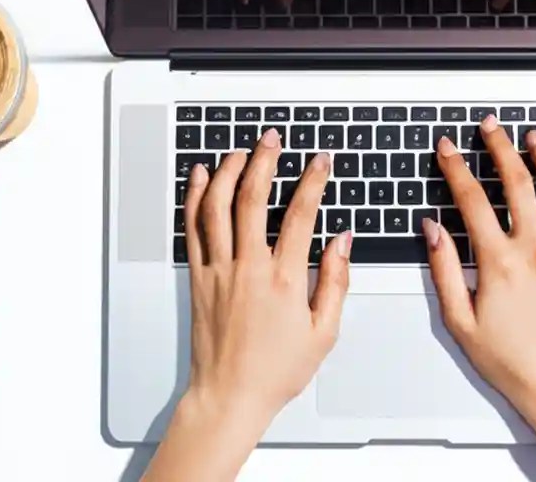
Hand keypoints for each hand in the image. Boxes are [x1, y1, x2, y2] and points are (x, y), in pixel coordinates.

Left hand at [143, 129, 351, 481]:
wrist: (228, 396)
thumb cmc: (275, 370)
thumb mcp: (324, 332)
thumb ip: (335, 281)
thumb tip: (342, 241)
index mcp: (284, 280)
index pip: (301, 215)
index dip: (312, 181)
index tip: (320, 161)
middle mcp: (249, 268)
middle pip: (254, 199)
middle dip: (265, 161)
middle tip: (272, 140)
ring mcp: (219, 270)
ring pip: (219, 206)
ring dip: (229, 172)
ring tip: (241, 151)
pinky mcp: (198, 278)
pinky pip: (193, 228)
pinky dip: (196, 197)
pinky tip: (203, 177)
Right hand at [424, 118, 535, 481]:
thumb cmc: (511, 360)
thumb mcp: (460, 321)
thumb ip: (443, 270)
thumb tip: (432, 230)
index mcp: (498, 261)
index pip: (471, 199)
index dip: (455, 167)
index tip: (448, 149)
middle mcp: (534, 248)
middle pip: (515, 181)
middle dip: (498, 146)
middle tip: (489, 127)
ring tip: (533, 135)